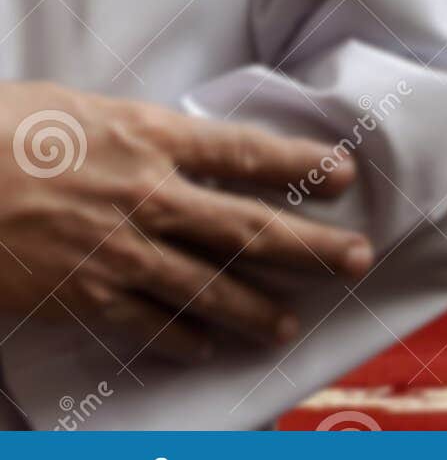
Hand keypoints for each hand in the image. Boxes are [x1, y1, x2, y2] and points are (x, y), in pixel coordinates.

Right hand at [0, 81, 373, 361]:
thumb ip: (133, 133)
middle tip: (357, 260)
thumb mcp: (77, 109)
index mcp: (149, 136)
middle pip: (249, 227)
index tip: (345, 176)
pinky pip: (148, 324)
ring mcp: (120, 249)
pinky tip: (207, 350)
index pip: (245, 152)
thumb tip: (170, 145)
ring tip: (287, 326)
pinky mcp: (85, 294)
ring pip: (209, 287)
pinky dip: (182, 340)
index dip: (301, 165)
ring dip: (255, 310)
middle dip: (311, 247)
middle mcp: (149, 194)